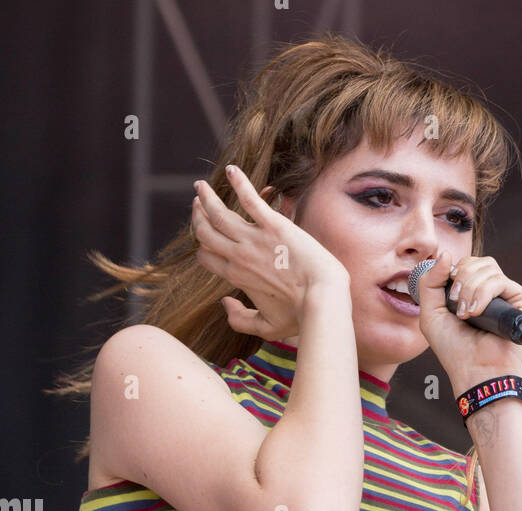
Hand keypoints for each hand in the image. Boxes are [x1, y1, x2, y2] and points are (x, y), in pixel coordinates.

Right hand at [191, 165, 349, 340]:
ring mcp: (254, 239)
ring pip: (218, 213)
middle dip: (197, 218)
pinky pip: (250, 199)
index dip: (202, 248)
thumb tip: (223, 304)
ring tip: (201, 187)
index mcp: (236, 278)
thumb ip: (240, 321)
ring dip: (206, 197)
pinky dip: (239, 182)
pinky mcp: (274, 225)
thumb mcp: (267, 327)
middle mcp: (239, 256)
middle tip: (197, 204)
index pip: (206, 257)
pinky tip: (231, 170)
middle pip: (205, 232)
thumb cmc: (299, 316)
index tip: (203, 239)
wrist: (322, 299)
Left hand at [414, 252, 521, 396]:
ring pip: (488, 268)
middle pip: (478, 261)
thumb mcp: (430, 313)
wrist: (474, 371)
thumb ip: (430, 281)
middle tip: (457, 305)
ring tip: (467, 313)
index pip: (467, 263)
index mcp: (474, 292)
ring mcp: (509, 296)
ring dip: (470, 288)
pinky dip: (483, 294)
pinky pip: (500, 280)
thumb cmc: (454, 350)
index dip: (454, 272)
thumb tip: (445, 254)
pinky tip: (477, 312)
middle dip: (461, 279)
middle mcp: (493, 292)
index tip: (449, 296)